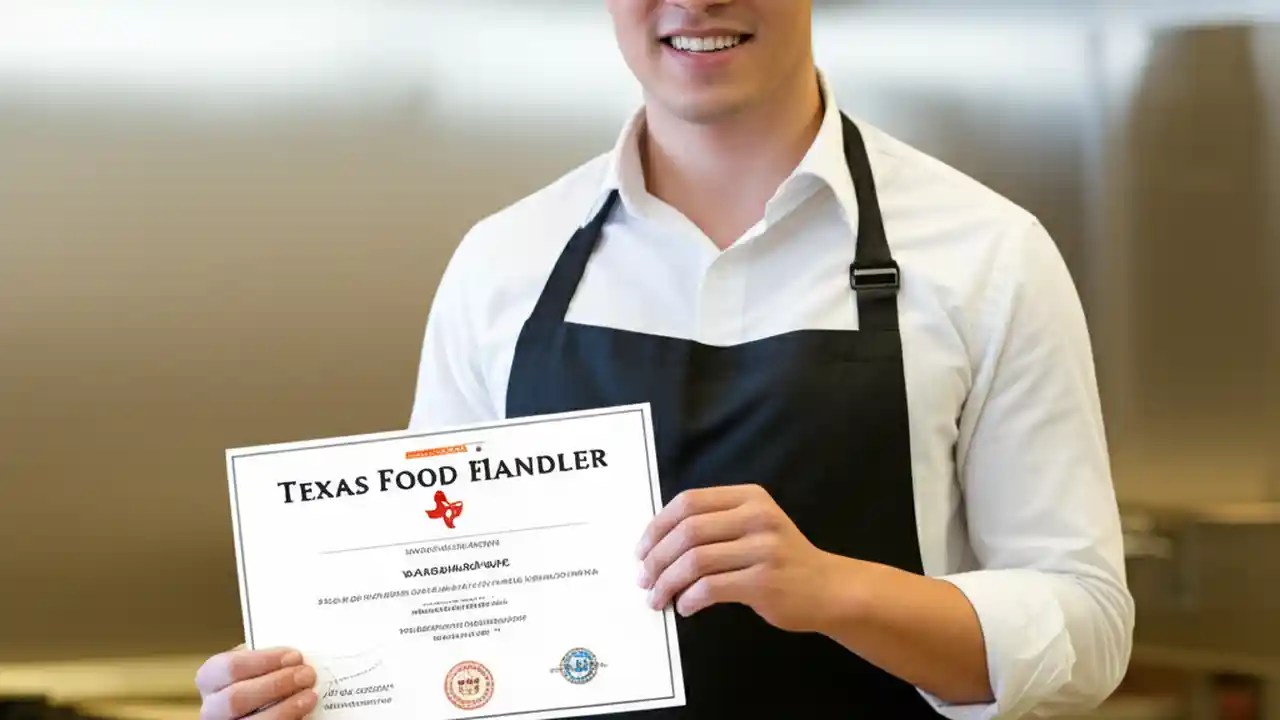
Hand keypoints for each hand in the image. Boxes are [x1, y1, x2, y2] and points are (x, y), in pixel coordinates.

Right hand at [195, 645, 317, 718]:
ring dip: (285, 708)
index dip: (263, 660)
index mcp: (211, 680)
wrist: (260, 705)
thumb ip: (267, 661)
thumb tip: (294, 656)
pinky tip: (304, 714)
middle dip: (276, 684)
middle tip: (306, 674)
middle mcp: (212, 708)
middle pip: (236, 698)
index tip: (294, 655)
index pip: (229, 667)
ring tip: (309, 696)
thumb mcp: (257, 666)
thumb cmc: (260, 680)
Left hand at [635, 484, 838, 631]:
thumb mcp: (755, 525)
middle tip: (643, 578)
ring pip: (695, 561)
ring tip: (657, 597)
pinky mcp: (764, 582)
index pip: (689, 502)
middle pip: (687, 531)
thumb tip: (658, 542)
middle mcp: (757, 517)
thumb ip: (716, 523)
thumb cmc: (782, 559)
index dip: (657, 526)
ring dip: (667, 582)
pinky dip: (689, 599)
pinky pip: (711, 588)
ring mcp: (763, 549)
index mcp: (749, 497)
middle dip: (656, 557)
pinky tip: (684, 607)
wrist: (828, 588)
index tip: (642, 549)